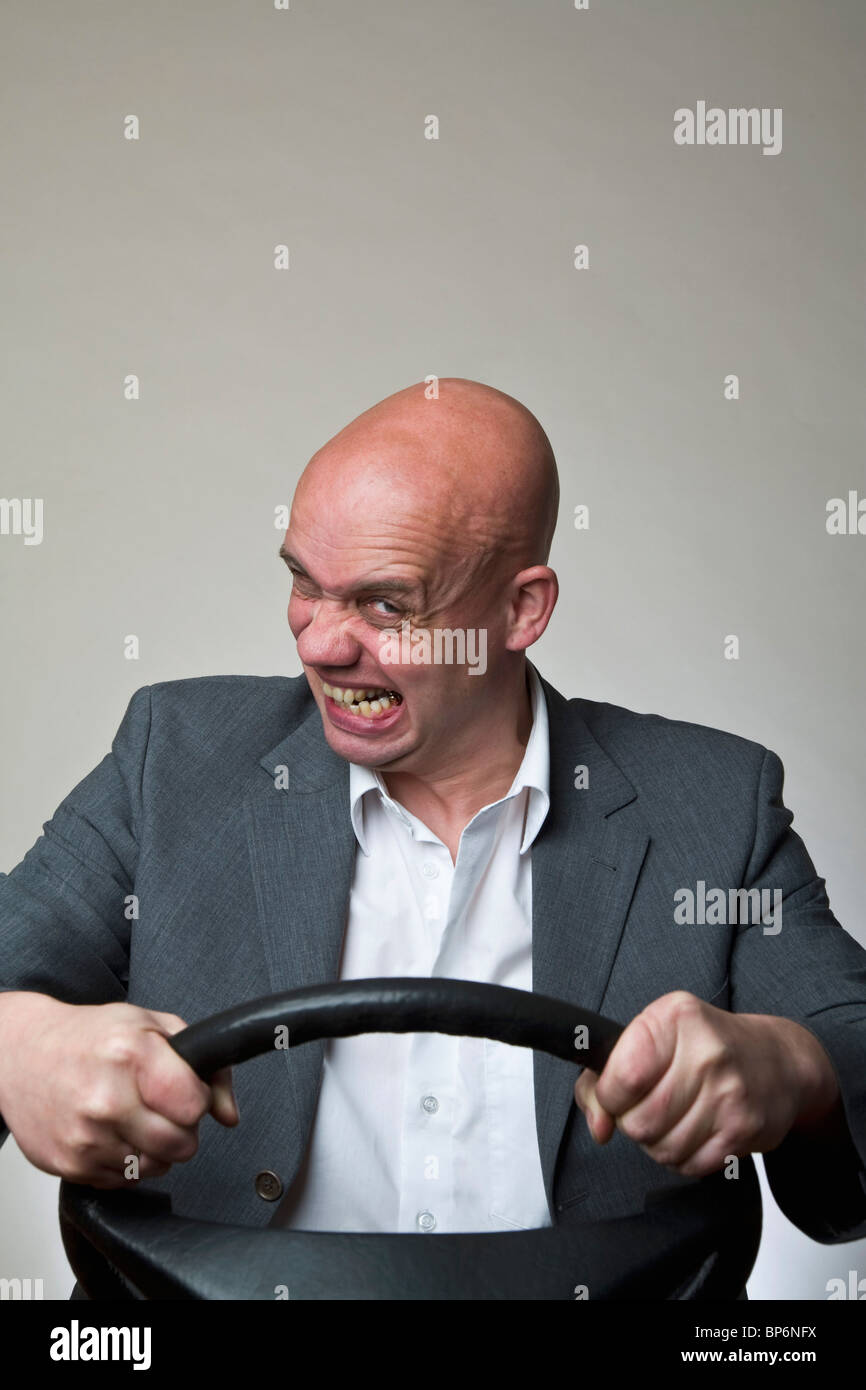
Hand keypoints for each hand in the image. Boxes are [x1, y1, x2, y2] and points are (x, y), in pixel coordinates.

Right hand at [0, 991, 238, 1188]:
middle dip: (181, 1130)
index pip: (194, 1105)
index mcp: (131, 1055)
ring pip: (154, 1167)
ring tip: (132, 1118)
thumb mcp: (152, 1026)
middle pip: (180, 1145)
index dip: (196, 1100)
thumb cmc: (89, 1037)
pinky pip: (123, 1182)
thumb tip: (229, 1113)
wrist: (21, 1054)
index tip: (183, 1092)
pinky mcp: (70, 1164)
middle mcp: (107, 1099)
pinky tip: (110, 1132)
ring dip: (153, 1148)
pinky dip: (125, 1162)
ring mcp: (86, 1136)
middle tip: (161, 1110)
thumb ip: (204, 1064)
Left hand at [574, 991, 840, 1177]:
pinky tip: (696, 1132)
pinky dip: (684, 1158)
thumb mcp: (652, 1036)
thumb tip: (598, 1126)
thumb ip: (605, 1077)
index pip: (622, 1078)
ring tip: (676, 1119)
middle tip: (652, 1107)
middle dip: (634, 1123)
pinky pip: (691, 1165)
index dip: (610, 1097)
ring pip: (662, 1149)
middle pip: (639, 1121)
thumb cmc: (706, 1046)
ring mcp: (728, 1092)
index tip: (618, 1094)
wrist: (779, 1060)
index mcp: (675, 1017)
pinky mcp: (744, 1128)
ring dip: (659, 1144)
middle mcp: (705, 1052)